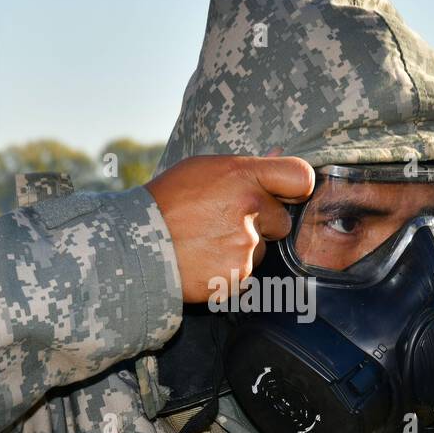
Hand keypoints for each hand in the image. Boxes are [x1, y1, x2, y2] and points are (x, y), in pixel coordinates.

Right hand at [146, 154, 314, 302]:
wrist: (133, 246)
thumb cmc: (166, 202)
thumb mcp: (202, 170)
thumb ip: (245, 168)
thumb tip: (277, 154)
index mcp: (243, 176)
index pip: (300, 176)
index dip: (295, 187)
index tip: (286, 194)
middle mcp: (250, 210)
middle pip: (281, 220)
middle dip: (261, 224)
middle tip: (221, 223)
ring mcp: (245, 247)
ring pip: (261, 251)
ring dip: (241, 250)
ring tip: (205, 244)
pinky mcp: (237, 278)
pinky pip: (244, 275)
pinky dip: (228, 272)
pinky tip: (203, 262)